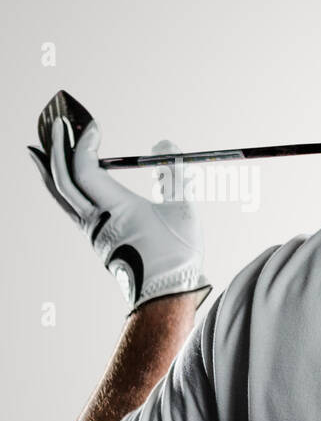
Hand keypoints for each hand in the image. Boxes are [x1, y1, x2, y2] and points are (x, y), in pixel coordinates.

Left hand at [28, 91, 209, 313]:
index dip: (84, 143)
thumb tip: (165, 143)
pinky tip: (62, 182)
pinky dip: (60, 188)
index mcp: (118, 210)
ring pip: (60, 195)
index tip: (91, 125)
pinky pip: (69, 207)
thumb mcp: (183, 211)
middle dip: (57, 149)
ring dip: (48, 169)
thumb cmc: (178, 256)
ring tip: (38, 149)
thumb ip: (174, 175)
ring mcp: (92, 232)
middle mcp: (96, 220)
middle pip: (63, 180)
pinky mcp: (95, 239)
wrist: (164, 297)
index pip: (86, 170)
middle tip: (56, 124)